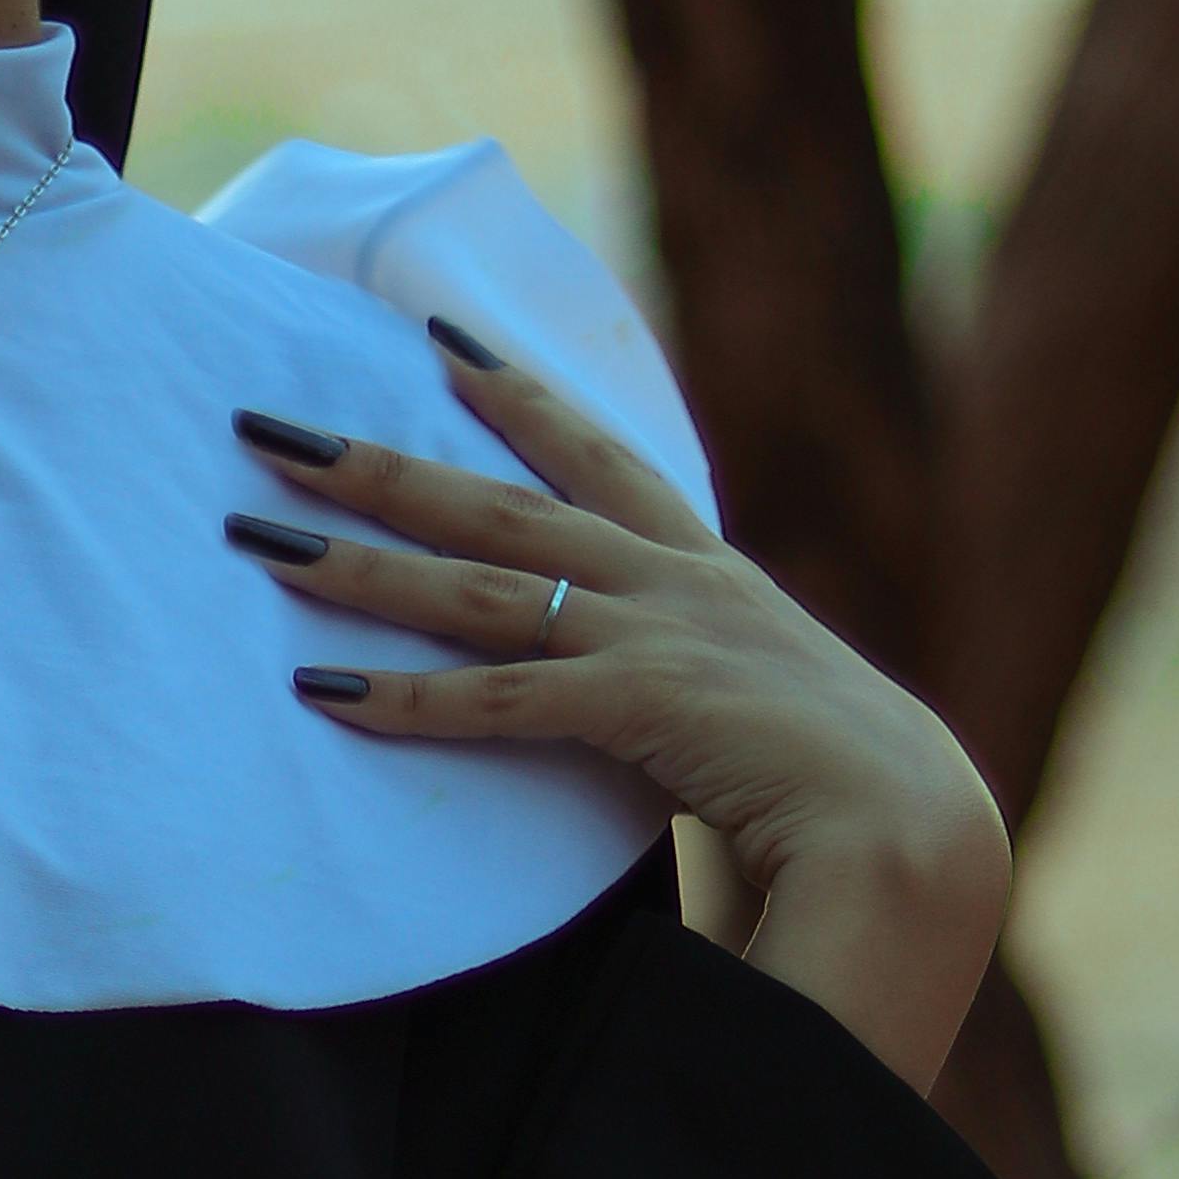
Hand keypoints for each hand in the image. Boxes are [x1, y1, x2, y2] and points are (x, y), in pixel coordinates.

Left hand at [223, 325, 1009, 1093]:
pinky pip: (506, 697)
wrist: (922, 835)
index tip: (437, 343)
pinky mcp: (650, 705)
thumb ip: (694, 694)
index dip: (517, 396)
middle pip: (502, 501)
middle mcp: (678, 584)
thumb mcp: (761, 716)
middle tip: (270, 425)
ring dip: (362, 560)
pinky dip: (410, 696)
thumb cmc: (844, 804)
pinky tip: (323, 691)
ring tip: (256, 534)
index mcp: (711, 577)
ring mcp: (663, 637)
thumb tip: (643, 706)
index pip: (599, 459)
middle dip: (381, 461)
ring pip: (482, 582)